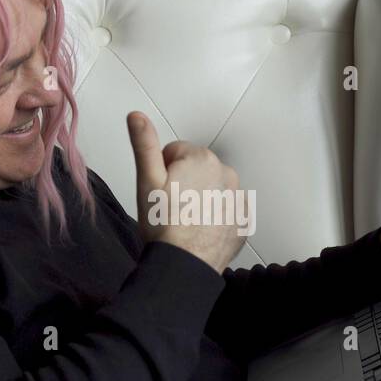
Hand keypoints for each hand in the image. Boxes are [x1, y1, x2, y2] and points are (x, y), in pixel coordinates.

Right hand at [126, 112, 244, 273]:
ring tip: (184, 220)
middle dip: (183, 182)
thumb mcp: (147, 181)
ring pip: (212, 188)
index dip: (162, 170)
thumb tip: (137, 116)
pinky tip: (200, 229)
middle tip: (170, 206)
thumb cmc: (163, 226)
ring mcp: (238, 198)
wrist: (183, 265)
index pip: (175, 151)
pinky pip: (227, 209)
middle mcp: (227, 173)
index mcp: (202, 159)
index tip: (160, 191)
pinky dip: (215, 216)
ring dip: (200, 198)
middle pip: (196, 168)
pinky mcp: (243, 221)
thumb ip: (144, 144)